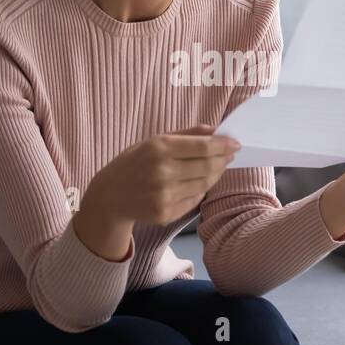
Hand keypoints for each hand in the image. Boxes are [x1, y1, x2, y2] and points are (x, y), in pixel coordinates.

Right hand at [88, 124, 238, 225]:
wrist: (109, 196)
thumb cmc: (134, 163)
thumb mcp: (154, 141)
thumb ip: (187, 134)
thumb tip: (217, 130)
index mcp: (159, 148)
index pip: (202, 147)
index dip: (223, 145)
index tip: (235, 143)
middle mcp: (162, 172)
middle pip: (208, 166)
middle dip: (223, 160)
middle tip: (230, 155)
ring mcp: (164, 195)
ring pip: (204, 184)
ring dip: (215, 174)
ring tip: (216, 167)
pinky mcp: (165, 214)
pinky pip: (194, 200)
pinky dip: (201, 190)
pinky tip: (197, 182)